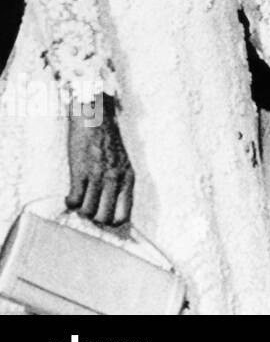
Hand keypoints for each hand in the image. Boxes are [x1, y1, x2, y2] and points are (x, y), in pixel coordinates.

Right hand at [66, 93, 133, 226]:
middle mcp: (115, 179)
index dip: (113, 222)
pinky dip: (70, 202)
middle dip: (95, 218)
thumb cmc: (108, 142)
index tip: (104, 218)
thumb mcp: (123, 163)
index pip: (124, 214)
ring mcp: (97, 176)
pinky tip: (70, 196)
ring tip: (80, 201)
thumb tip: (113, 207)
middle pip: (104, 217)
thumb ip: (120, 183)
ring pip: (87, 211)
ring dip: (81, 210)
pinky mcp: (80, 172)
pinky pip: (74, 200)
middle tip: (90, 209)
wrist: (95, 120)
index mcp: (128, 178)